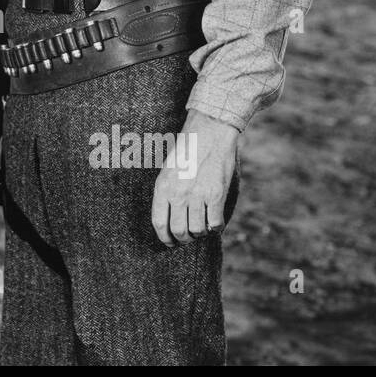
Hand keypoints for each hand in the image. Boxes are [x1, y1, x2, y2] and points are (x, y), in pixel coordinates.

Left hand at [151, 112, 238, 246]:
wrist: (208, 133)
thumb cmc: (186, 151)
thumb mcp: (167, 170)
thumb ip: (167, 193)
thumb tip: (168, 219)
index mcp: (163, 187)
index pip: (159, 223)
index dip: (164, 238)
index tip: (170, 242)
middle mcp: (178, 193)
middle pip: (179, 231)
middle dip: (183, 239)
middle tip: (188, 237)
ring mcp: (198, 195)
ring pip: (197, 230)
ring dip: (200, 233)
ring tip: (201, 227)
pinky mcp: (216, 195)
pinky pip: (215, 223)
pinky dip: (216, 227)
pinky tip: (215, 221)